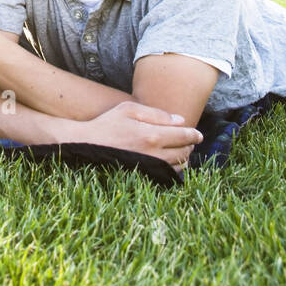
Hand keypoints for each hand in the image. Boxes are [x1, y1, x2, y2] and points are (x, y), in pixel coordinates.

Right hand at [77, 101, 202, 172]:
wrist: (87, 146)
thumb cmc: (107, 124)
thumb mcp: (129, 109)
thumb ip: (156, 114)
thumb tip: (180, 120)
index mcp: (152, 135)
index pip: (183, 136)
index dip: (194, 134)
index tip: (198, 134)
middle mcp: (154, 154)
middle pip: (184, 152)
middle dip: (190, 145)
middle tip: (190, 139)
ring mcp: (150, 168)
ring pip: (179, 166)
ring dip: (184, 157)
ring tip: (181, 150)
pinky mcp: (145, 176)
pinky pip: (168, 175)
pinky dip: (175, 168)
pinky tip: (170, 161)